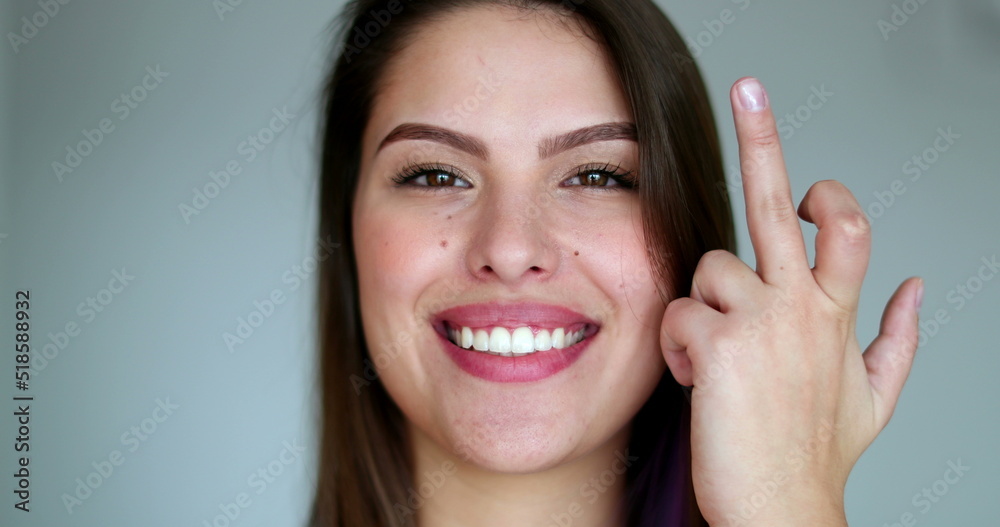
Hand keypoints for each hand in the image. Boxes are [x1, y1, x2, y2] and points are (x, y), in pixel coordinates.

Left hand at [659, 77, 922, 526]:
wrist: (784, 509)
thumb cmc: (815, 454)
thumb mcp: (874, 396)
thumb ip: (897, 338)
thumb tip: (917, 287)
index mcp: (838, 313)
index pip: (846, 229)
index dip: (831, 194)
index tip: (811, 179)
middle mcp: (805, 306)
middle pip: (782, 205)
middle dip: (766, 141)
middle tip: (750, 90)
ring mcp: (765, 319)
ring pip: (709, 268)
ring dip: (702, 310)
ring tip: (712, 360)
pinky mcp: (724, 341)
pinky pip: (680, 315)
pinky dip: (679, 348)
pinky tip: (696, 381)